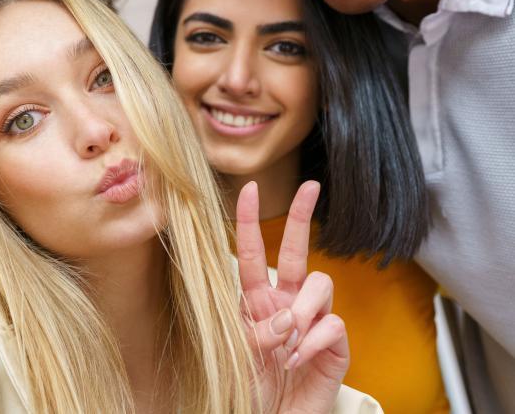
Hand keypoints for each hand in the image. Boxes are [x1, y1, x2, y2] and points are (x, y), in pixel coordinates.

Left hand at [235, 181, 349, 412]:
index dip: (250, 221)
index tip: (248, 189)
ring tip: (286, 345)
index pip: (254, 253)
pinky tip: (298, 360)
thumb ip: (253, 330)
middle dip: (303, 216)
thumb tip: (285, 318)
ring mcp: (313, 323)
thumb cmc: (249, 387)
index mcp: (257, 301)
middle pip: (298, 252)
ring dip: (301, 312)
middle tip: (310, 186)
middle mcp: (287, 304)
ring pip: (320, 286)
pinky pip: (332, 325)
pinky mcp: (335, 347)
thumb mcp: (236, 353)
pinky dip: (313, 341)